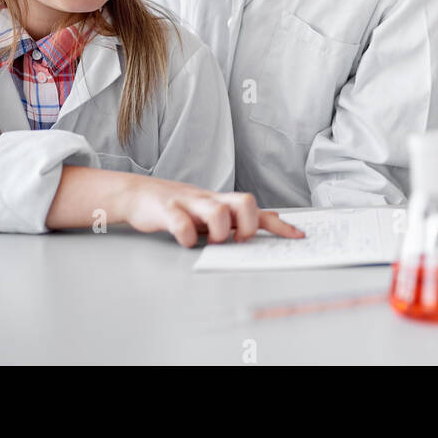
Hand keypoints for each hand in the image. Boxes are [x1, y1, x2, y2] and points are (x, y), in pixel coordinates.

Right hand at [124, 178, 303, 246]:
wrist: (139, 195)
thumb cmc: (180, 205)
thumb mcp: (213, 209)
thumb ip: (239, 216)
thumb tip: (272, 218)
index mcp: (223, 203)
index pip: (258, 211)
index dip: (279, 225)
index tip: (298, 237)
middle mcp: (211, 200)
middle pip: (244, 201)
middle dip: (248, 225)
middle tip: (239, 240)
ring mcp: (190, 203)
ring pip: (217, 210)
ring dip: (220, 231)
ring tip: (212, 242)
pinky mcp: (167, 210)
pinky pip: (180, 222)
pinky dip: (186, 236)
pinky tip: (185, 242)